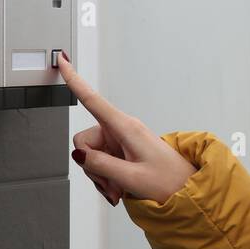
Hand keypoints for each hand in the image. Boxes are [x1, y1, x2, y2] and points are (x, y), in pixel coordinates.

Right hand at [57, 52, 197, 204]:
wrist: (187, 188)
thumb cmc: (168, 180)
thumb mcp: (131, 177)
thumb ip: (101, 165)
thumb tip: (79, 155)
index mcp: (126, 128)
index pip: (92, 99)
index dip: (74, 80)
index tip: (63, 60)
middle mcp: (122, 130)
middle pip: (85, 142)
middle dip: (92, 166)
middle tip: (111, 185)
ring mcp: (121, 140)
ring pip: (91, 155)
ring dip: (100, 175)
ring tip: (119, 188)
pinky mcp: (122, 150)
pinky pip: (101, 161)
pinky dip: (106, 177)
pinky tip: (119, 187)